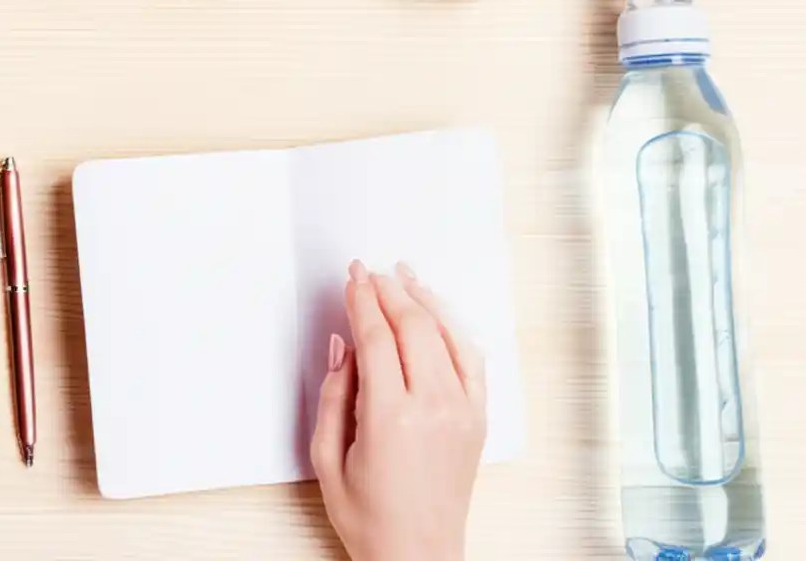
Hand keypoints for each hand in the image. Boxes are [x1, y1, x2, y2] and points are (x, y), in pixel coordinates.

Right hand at [311, 261, 486, 560]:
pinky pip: (471, 359)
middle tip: (370, 272)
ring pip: (446, 334)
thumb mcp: (327, 459)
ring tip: (404, 276)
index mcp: (390, 417)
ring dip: (424, 300)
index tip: (352, 277)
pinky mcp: (478, 419)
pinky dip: (454, 329)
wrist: (417, 555)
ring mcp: (462, 411)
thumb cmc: (369, 516)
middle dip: (389, 291)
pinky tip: (437, 314)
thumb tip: (343, 345)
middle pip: (413, 326)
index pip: (376, 337)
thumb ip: (333, 396)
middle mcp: (433, 408)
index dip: (362, 300)